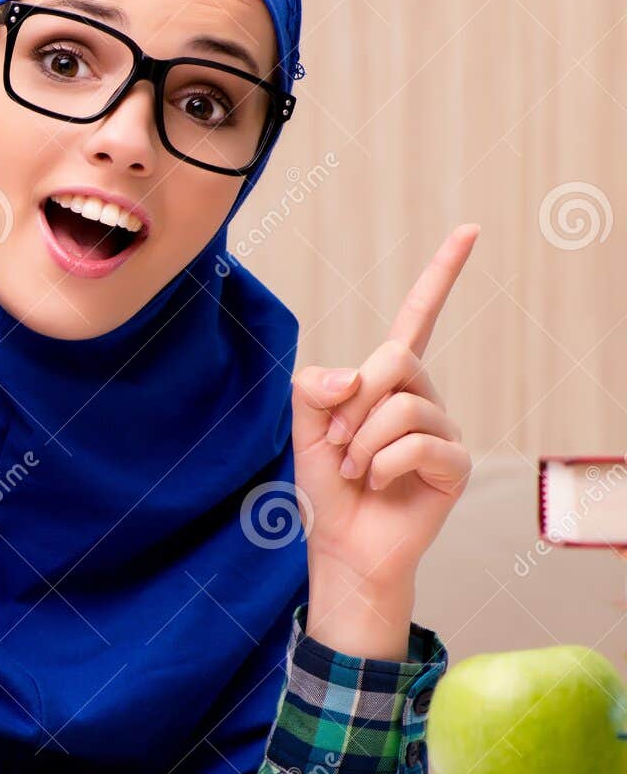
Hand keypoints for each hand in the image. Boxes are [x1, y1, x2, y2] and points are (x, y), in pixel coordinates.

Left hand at [290, 224, 478, 659]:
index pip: (419, 317)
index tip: (470, 230)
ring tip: (353, 470)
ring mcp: (443, 428)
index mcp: (387, 379)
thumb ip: (315, 387)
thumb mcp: (304, 425)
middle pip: (395, 358)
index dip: (442, 275)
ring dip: (361, 441)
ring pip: (401, 405)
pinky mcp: (453, 464)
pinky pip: (416, 443)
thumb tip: (356, 375)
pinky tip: (375, 484)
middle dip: (353, 401)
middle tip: (336, 441)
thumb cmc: (325, 484)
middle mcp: (422, 395)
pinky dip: (381, 465)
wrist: (340, 543)